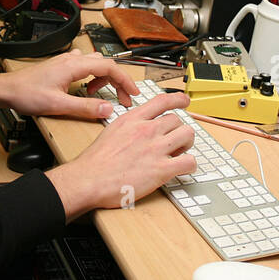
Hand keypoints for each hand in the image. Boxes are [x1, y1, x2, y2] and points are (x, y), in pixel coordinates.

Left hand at [0, 49, 138, 119]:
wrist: (7, 90)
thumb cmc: (26, 94)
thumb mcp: (58, 105)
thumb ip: (85, 107)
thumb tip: (107, 109)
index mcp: (74, 66)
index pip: (109, 67)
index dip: (125, 80)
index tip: (133, 93)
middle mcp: (72, 60)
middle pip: (105, 65)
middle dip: (117, 82)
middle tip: (123, 99)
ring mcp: (67, 61)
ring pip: (96, 64)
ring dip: (103, 79)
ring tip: (97, 96)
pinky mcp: (62, 66)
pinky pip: (85, 66)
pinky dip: (92, 77)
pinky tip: (85, 88)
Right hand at [46, 91, 196, 218]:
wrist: (89, 179)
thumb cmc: (95, 161)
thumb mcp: (111, 131)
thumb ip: (129, 127)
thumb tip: (138, 128)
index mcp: (133, 120)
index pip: (162, 101)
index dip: (177, 99)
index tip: (184, 101)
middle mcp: (147, 130)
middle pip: (177, 120)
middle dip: (178, 130)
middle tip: (174, 141)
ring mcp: (155, 149)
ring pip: (187, 135)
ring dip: (186, 144)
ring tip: (179, 153)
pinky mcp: (161, 169)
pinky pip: (189, 161)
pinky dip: (189, 164)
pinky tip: (181, 168)